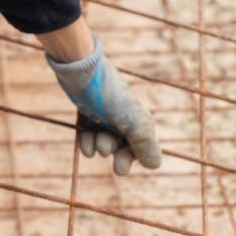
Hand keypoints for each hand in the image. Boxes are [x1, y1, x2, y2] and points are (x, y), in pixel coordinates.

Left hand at [46, 34, 161, 175]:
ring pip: (104, 142)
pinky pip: (90, 135)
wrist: (81, 69)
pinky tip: (84, 138)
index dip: (129, 159)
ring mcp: (106, 115)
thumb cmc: (109, 95)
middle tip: (103, 148)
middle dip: (112, 151)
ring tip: (93, 140)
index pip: (141, 149)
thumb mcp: (133, 120)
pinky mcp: (89, 112)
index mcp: (139, 119)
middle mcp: (125, 118)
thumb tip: (153, 164)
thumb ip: (146, 143)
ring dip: (98, 146)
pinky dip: (87, 141)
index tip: (118, 166)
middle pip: (122, 147)